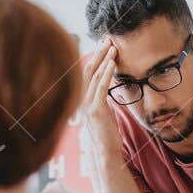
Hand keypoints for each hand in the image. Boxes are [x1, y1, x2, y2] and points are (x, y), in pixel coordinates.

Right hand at [78, 41, 123, 170]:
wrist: (105, 153)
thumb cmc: (106, 134)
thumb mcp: (103, 112)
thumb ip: (102, 98)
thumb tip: (106, 85)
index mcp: (81, 99)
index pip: (85, 73)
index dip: (93, 57)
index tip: (102, 44)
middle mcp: (80, 100)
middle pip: (87, 70)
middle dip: (97, 53)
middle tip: (106, 38)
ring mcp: (86, 105)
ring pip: (93, 75)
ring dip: (104, 59)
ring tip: (112, 46)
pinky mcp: (96, 110)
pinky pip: (101, 86)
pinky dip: (106, 72)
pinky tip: (112, 61)